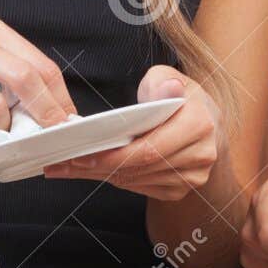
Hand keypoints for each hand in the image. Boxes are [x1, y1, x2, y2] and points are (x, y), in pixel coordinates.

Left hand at [41, 65, 220, 200]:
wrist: (206, 123)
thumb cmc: (180, 98)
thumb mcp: (168, 78)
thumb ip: (162, 82)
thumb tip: (168, 91)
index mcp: (199, 124)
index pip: (150, 149)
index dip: (113, 155)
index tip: (81, 154)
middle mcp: (200, 155)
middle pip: (138, 168)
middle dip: (97, 166)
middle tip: (62, 163)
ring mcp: (193, 177)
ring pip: (136, 181)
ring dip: (101, 175)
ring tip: (70, 166)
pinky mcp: (181, 190)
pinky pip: (140, 188)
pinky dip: (115, 179)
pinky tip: (96, 170)